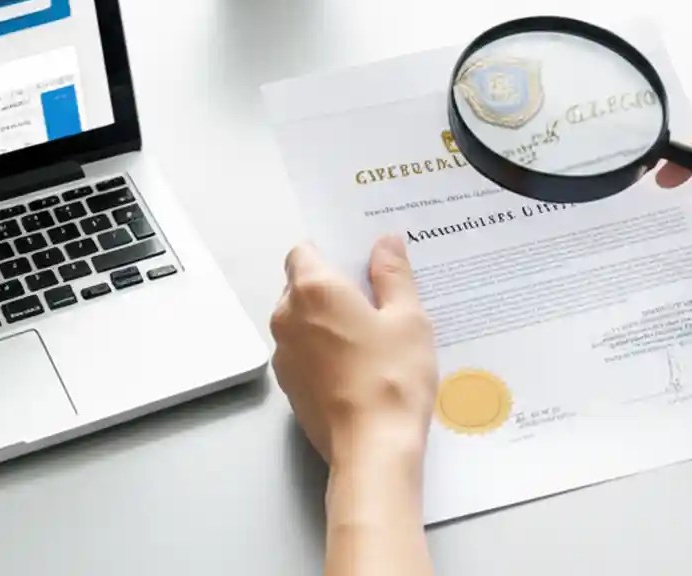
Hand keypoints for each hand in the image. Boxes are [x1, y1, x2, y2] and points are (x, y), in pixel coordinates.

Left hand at [271, 235, 436, 467]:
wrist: (372, 449)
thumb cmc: (393, 376)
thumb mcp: (408, 318)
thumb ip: (393, 274)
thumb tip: (385, 242)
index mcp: (313, 289)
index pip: (305, 250)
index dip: (332, 252)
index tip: (363, 264)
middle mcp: (287, 316)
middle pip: (301, 284)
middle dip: (334, 285)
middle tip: (377, 299)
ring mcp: (283, 354)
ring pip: (301, 320)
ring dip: (328, 319)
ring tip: (373, 336)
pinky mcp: (288, 385)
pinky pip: (304, 351)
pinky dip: (323, 349)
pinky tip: (359, 367)